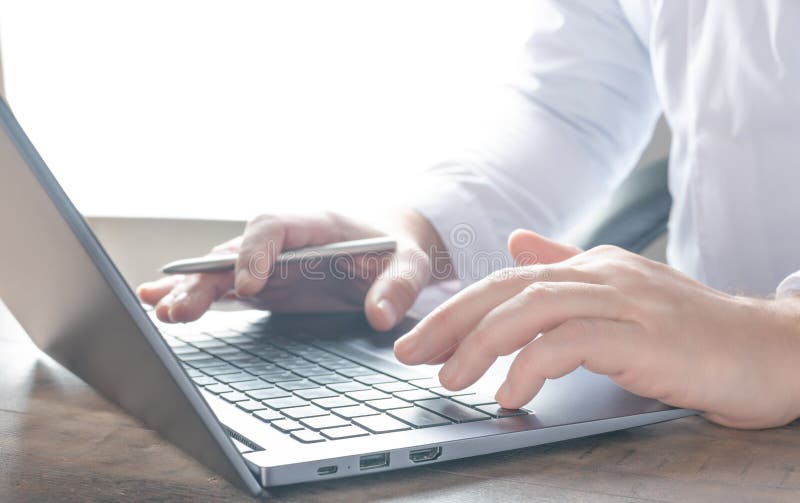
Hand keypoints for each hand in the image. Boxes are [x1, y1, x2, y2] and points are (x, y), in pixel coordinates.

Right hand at [137, 210, 450, 330]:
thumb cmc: (396, 249)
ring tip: (161, 311)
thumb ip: (398, 286)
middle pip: (235, 250)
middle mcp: (284, 239)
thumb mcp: (411, 264)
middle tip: (184, 308)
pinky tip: (163, 307)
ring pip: (222, 269)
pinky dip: (196, 295)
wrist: (388, 244)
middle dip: (207, 277)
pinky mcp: (265, 282)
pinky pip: (225, 286)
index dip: (257, 252)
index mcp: (315, 223)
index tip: (251, 285)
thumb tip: (379, 315)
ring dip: (192, 289)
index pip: (274, 226)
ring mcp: (270, 260)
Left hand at [394, 229, 799, 428]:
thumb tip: (516, 242)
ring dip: (480, 345)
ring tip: (450, 379)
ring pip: (531, 309)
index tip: (418, 338)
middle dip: (449, 321)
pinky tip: (510, 395)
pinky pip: (571, 343)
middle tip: (410, 353)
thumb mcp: (620, 292)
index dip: (456, 308)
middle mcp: (599, 273)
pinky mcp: (642, 335)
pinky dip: (532, 367)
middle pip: (506, 288)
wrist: (769, 349)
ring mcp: (622, 300)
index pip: (506, 280)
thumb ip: (566, 264)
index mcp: (589, 266)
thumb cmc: (692, 330)